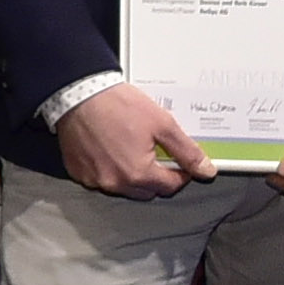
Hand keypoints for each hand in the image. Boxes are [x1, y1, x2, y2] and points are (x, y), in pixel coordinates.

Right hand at [57, 80, 211, 199]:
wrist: (77, 93)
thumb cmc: (117, 105)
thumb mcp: (161, 123)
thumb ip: (186, 150)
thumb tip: (207, 171)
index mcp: (138, 174)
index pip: (170, 186)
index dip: (180, 172)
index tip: (178, 160)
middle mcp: (115, 183)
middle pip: (147, 191)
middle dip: (156, 176)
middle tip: (154, 151)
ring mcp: (94, 180)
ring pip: (123, 187)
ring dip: (131, 174)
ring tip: (129, 147)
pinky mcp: (78, 172)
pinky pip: (100, 178)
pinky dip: (108, 169)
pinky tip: (108, 148)